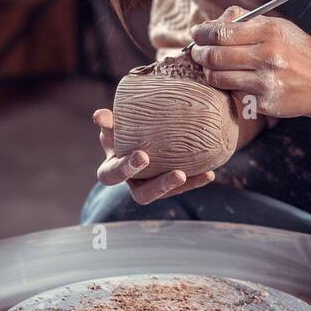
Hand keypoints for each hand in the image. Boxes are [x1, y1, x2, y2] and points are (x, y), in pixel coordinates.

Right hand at [92, 108, 214, 204]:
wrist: (139, 135)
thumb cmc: (121, 129)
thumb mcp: (114, 125)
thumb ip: (109, 121)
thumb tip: (100, 115)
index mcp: (112, 170)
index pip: (112, 176)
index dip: (126, 168)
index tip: (143, 155)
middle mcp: (132, 183)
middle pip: (143, 194)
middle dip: (160, 185)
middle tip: (178, 174)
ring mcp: (151, 187)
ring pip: (165, 194)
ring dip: (182, 186)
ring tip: (203, 175)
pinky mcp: (169, 186)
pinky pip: (183, 187)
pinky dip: (195, 180)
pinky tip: (210, 173)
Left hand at [188, 6, 310, 119]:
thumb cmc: (298, 51)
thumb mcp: (279, 27)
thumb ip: (245, 20)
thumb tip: (210, 23)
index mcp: (270, 32)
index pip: (221, 32)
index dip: (202, 33)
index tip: (196, 33)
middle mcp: (267, 56)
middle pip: (214, 55)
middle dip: (199, 53)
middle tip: (197, 51)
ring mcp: (265, 82)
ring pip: (217, 78)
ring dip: (208, 71)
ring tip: (210, 66)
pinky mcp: (263, 103)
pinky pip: (232, 93)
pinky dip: (228, 87)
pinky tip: (234, 80)